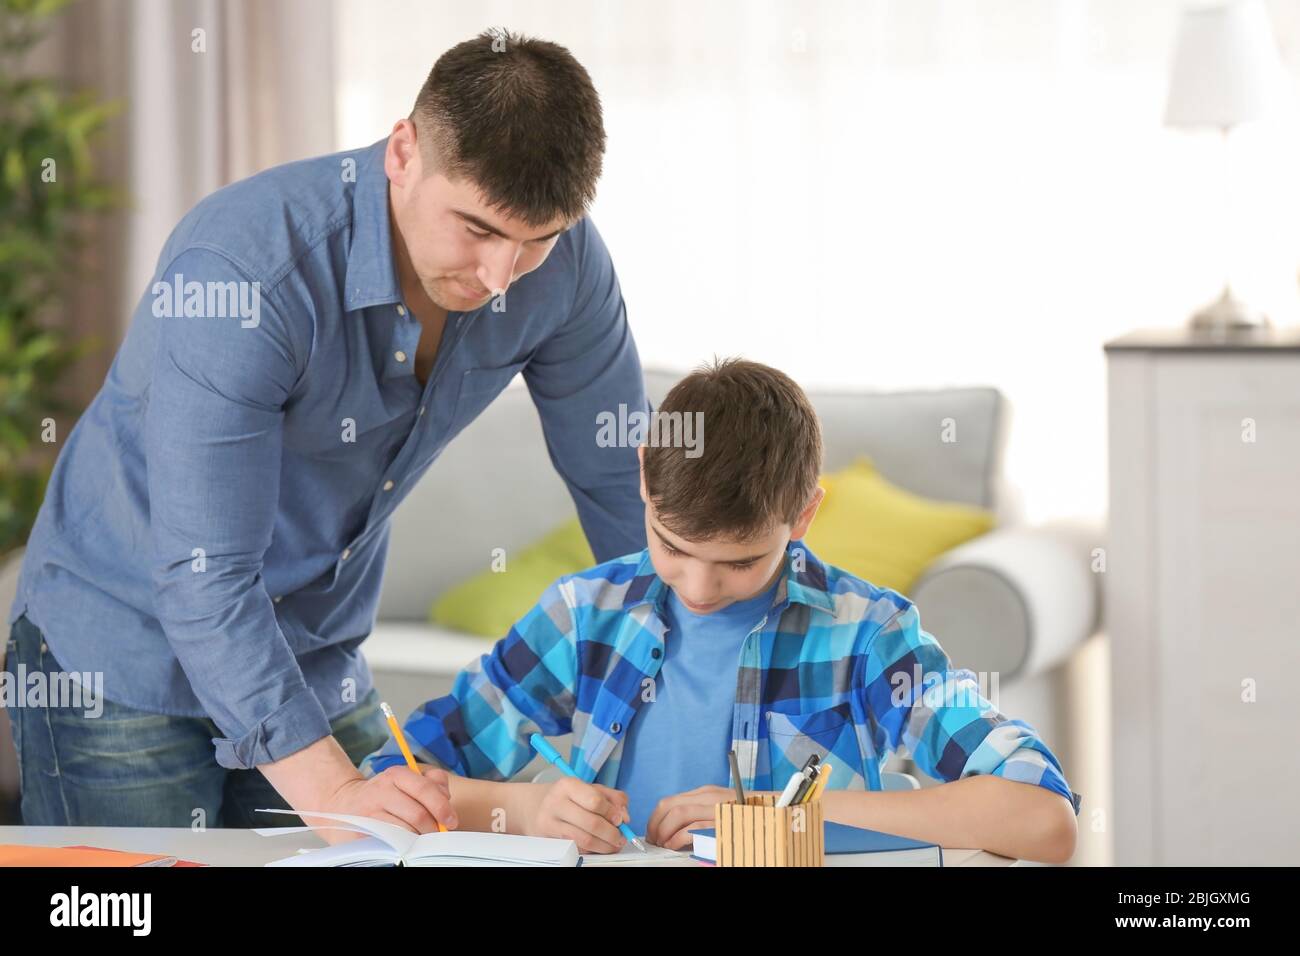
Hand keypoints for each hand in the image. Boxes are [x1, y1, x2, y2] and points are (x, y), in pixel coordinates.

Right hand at [310, 765, 456, 844]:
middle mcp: (381, 790)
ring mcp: (369, 812)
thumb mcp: (407, 780)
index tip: (451, 821)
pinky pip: (391, 841)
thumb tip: (447, 799)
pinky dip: (403, 844)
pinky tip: (406, 842)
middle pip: (418, 814)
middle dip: (433, 828)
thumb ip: (431, 782)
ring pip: (406, 831)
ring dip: (419, 837)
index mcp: (396, 775)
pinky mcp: (362, 832)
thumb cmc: (385, 794)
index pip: (425, 789)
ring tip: (421, 837)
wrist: (343, 804)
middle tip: (438, 834)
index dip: (442, 807)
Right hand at [522, 777, 630, 854]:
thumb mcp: (589, 788)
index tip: (621, 819)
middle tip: (621, 837)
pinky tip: (599, 846)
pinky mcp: (548, 840)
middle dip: (611, 833)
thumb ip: (612, 798)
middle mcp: (556, 803)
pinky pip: (576, 848)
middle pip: (591, 823)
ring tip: (614, 844)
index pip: (595, 801)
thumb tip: (625, 817)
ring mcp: (549, 823)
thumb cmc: (567, 797)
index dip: (612, 813)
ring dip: (604, 846)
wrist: (533, 807)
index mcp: (567, 785)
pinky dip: (592, 850)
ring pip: (584, 840)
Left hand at [646, 785, 742, 849]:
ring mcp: (715, 806)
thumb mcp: (722, 810)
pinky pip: (692, 827)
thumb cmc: (751, 816)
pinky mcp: (722, 820)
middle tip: (653, 840)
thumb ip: (702, 814)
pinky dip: (678, 837)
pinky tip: (675, 845)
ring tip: (662, 844)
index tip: (653, 832)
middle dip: (654, 824)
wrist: (777, 813)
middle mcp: (708, 796)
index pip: (670, 801)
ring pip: (676, 813)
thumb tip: (677, 830)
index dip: (656, 818)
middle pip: (668, 805)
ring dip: (663, 831)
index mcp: (706, 793)